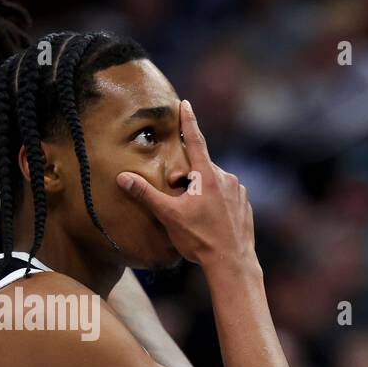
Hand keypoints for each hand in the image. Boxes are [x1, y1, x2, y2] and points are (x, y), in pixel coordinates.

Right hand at [116, 99, 253, 266]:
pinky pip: (226, 196)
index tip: (185, 104)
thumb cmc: (199, 239)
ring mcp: (239, 191)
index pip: (195, 140)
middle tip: (178, 202)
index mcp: (207, 175)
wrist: (231, 262)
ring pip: (214, 183)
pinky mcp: (245, 205)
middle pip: (201, 169)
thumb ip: (146, 194)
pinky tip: (209, 222)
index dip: (188, 121)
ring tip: (195, 217)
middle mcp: (226, 178)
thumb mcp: (168, 216)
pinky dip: (215, 203)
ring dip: (201, 192)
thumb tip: (123, 178)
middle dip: (188, 179)